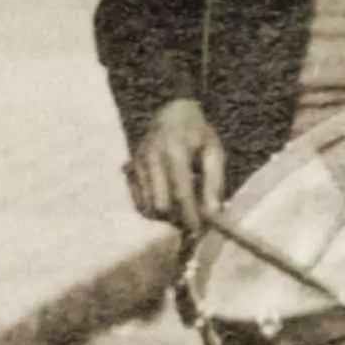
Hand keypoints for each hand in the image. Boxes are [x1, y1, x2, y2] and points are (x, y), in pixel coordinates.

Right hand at [126, 99, 227, 234]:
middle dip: (176, 219)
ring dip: (164, 216)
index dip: (190, 216)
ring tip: (181, 210)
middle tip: (191, 222)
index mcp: (175, 151)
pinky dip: (152, 208)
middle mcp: (151, 158)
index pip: (181, 193)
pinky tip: (167, 201)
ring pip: (146, 206)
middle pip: (160, 205)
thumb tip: (212, 213)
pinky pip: (138, 201)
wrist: (170, 112)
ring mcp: (136, 164)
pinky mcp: (129, 170)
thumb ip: (214, 182)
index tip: (198, 231)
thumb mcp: (213, 151)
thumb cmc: (197, 134)